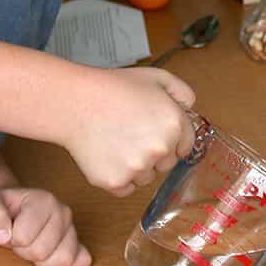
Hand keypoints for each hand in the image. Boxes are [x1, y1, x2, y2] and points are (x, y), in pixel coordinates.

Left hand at [0, 187, 90, 265]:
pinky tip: (48, 257)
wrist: (12, 204)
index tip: (8, 229)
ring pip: (62, 258)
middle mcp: (63, 211)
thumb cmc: (1, 205)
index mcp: (44, 200)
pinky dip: (60, 264)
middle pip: (42, 251)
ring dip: (40, 260)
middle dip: (24, 251)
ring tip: (31, 245)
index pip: (24, 237)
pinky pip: (75, 261)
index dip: (10, 239)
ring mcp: (72, 227)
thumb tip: (2, 236)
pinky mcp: (76, 241)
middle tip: (18, 239)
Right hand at [63, 67, 195, 196]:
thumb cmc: (113, 88)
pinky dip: (118, 178)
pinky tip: (107, 156)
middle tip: (131, 135)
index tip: (155, 134)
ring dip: (135, 167)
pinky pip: (126, 189)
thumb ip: (182, 91)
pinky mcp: (116, 182)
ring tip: (116, 143)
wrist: (75, 102)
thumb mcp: (156, 76)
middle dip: (153, 153)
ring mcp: (138, 168)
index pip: (185, 146)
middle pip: (166, 164)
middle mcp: (160, 149)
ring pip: (146, 178)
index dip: (171, 139)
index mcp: (175, 124)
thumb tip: (190, 107)